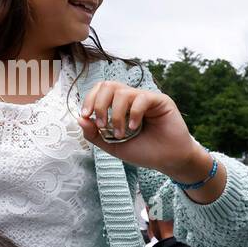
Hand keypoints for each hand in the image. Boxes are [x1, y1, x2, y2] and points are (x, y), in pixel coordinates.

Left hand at [78, 82, 201, 179]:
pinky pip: (142, 98)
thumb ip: (94, 134)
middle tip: (101, 125)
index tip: (86, 116)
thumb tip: (79, 119)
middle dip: (100, 104)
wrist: (167, 161)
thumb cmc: (143, 152)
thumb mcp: (113, 146)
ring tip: (121, 133)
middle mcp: (131, 98)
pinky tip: (134, 128)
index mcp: (119, 106)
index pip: (100, 90)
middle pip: (108, 85)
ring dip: (116, 115)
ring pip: (123, 92)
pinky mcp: (160, 100)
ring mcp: (145, 98)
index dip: (90, 99)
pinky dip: (133, 114)